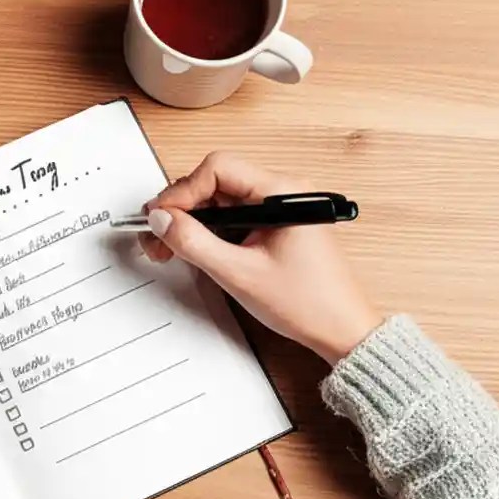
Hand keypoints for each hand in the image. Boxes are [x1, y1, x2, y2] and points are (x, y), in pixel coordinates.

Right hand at [139, 152, 381, 364]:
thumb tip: (160, 219)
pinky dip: (208, 232)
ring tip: (169, 248)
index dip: (182, 191)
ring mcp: (278, 209)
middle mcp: (282, 193)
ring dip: (191, 222)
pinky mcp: (274, 226)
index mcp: (282, 193)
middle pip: (215, 182)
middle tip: (156, 236)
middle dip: (180, 208)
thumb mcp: (239, 273)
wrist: (341, 330)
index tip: (161, 218)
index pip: (218, 168)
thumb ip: (194, 242)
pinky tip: (193, 250)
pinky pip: (232, 217)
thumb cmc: (308, 304)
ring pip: (220, 201)